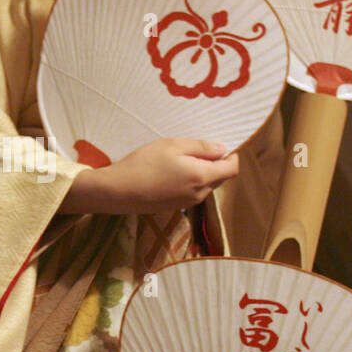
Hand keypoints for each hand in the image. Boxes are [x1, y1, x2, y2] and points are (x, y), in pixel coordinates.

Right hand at [60, 138, 238, 214]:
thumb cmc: (144, 164)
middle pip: (221, 178)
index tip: (221, 145)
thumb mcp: (172, 145)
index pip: (232, 169)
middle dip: (216, 163)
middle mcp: (199, 194)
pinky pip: (193, 192)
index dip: (232, 155)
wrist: (118, 191)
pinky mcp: (176, 207)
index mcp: (202, 176)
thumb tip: (222, 149)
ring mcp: (188, 203)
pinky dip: (190, 181)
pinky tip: (170, 172)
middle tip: (196, 149)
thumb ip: (201, 147)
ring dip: (202, 172)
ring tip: (180, 160)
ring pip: (206, 185)